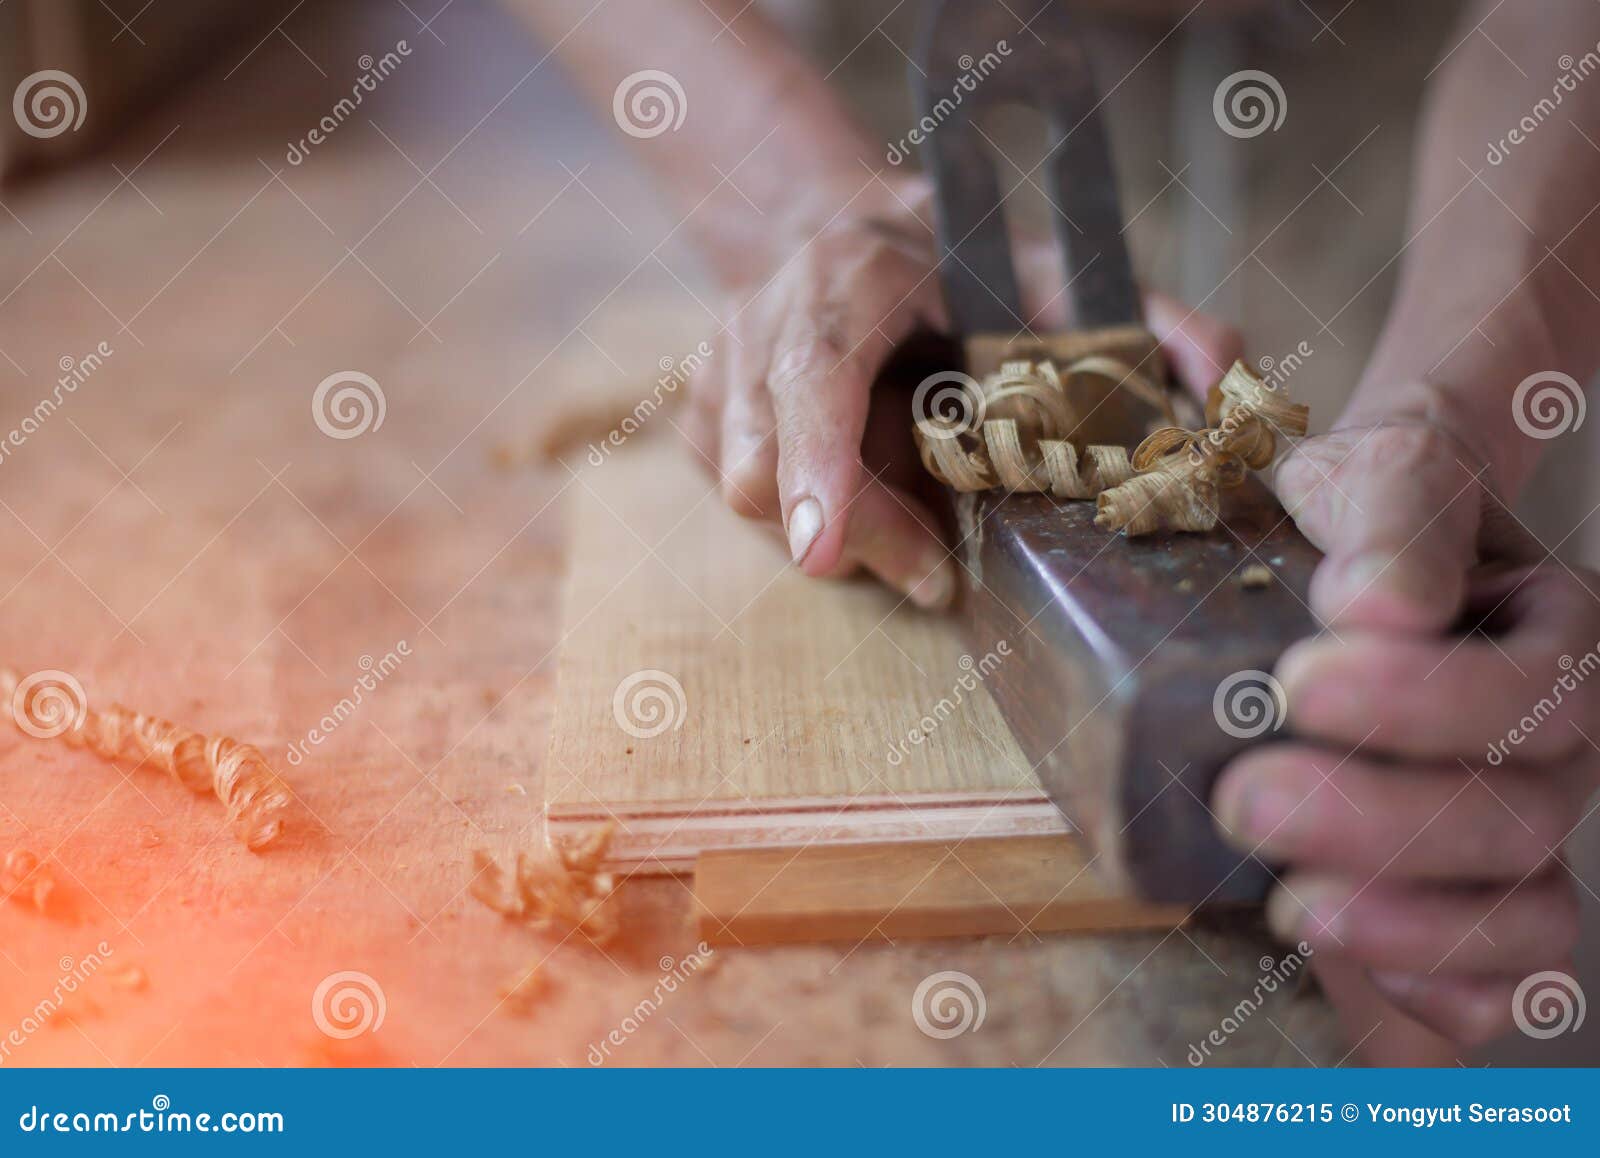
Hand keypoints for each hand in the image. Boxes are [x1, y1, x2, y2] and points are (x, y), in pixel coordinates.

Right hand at [681, 174, 1237, 606]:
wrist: (846, 229)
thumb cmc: (957, 263)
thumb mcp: (1059, 273)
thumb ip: (1151, 319)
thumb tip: (1227, 375)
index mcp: (853, 271)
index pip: (814, 367)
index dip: (815, 459)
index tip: (821, 550)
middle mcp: (768, 314)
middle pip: (772, 461)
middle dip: (858, 534)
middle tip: (939, 572)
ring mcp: (723, 364)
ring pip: (748, 491)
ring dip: (841, 533)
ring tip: (916, 522)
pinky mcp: (705, 411)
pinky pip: (738, 498)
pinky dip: (805, 518)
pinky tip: (858, 488)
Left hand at [1214, 388, 1598, 1059]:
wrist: (1358, 546)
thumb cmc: (1369, 508)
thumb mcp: (1375, 476)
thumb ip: (1392, 522)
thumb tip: (1380, 605)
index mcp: (1553, 634)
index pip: (1543, 688)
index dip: (1431, 703)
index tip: (1300, 682)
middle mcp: (1553, 743)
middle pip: (1524, 816)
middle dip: (1381, 821)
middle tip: (1246, 797)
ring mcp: (1514, 825)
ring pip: (1528, 914)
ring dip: (1410, 925)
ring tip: (1290, 904)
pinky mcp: (1462, 891)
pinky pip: (1505, 980)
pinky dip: (1444, 994)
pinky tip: (1356, 968)